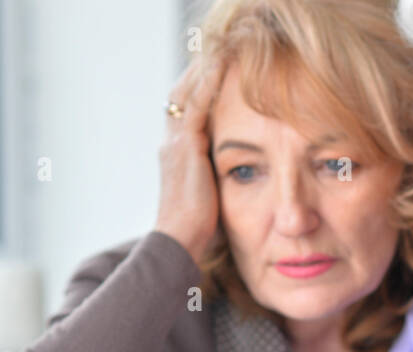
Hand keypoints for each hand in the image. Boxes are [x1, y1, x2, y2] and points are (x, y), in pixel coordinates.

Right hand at [153, 59, 224, 265]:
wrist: (179, 243)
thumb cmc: (198, 232)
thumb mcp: (210, 199)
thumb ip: (218, 181)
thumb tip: (241, 181)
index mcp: (176, 155)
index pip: (186, 111)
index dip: (199, 90)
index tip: (217, 72)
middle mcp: (172, 143)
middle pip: (183, 94)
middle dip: (200, 72)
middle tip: (220, 50)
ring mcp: (176, 142)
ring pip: (188, 92)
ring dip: (205, 69)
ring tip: (223, 47)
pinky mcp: (186, 146)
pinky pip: (197, 103)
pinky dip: (208, 81)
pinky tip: (222, 64)